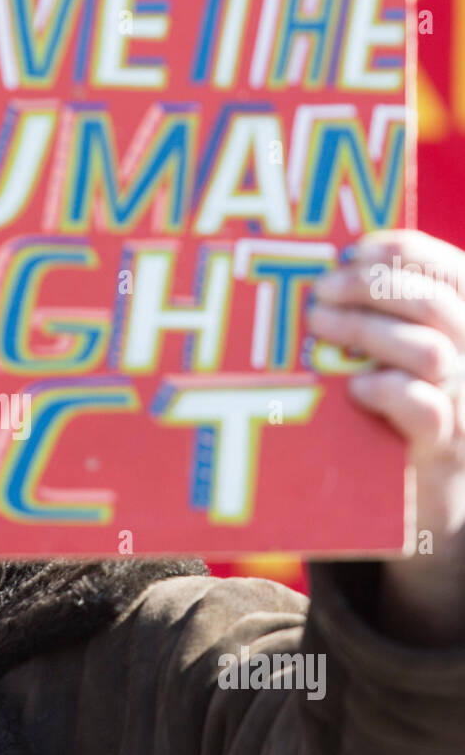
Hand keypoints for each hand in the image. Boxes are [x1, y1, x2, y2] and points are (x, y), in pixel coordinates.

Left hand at [309, 228, 464, 643]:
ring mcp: (463, 403)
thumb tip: (305, 279)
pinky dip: (390, 391)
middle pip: (438, 303)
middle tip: (317, 294)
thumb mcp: (387, 360)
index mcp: (461, 324)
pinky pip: (428, 410)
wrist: (422, 505)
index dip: (402, 251)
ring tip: (319, 329)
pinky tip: (355, 388)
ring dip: (369, 331)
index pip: (450, 268)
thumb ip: (371, 320)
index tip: (349, 250)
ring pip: (434, 351)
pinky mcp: (442, 449)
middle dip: (372, 288)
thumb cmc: (387, 416)